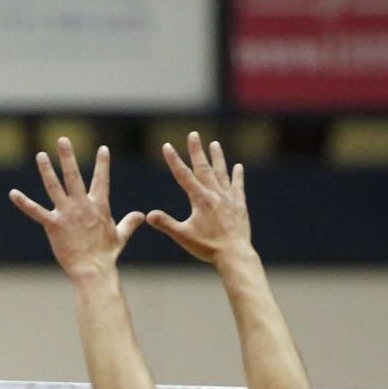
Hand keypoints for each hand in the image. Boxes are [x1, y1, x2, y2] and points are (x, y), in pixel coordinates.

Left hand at [9, 138, 144, 280]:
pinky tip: (13, 193)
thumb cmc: (106, 256)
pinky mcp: (54, 225)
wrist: (94, 270)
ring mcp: (67, 214)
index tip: (103, 149)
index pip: (101, 180)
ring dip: (47, 170)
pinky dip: (24, 202)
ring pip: (55, 187)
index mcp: (99, 206)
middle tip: (63, 140)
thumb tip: (142, 215)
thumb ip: (129, 223)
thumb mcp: (120, 236)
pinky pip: (36, 211)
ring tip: (41, 155)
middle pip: (74, 176)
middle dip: (68, 157)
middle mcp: (82, 206)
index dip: (103, 164)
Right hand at [147, 131, 251, 264]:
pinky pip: (237, 186)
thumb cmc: (207, 247)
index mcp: (200, 199)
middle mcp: (215, 194)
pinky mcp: (239, 205)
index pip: (183, 175)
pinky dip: (237, 176)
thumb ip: (165, 223)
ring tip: (215, 144)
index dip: (174, 160)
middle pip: (203, 168)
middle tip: (193, 134)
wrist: (234, 254)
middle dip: (197, 151)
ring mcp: (228, 198)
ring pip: (222, 173)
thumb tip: (148, 215)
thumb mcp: (183, 236)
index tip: (167, 146)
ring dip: (217, 158)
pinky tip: (237, 167)